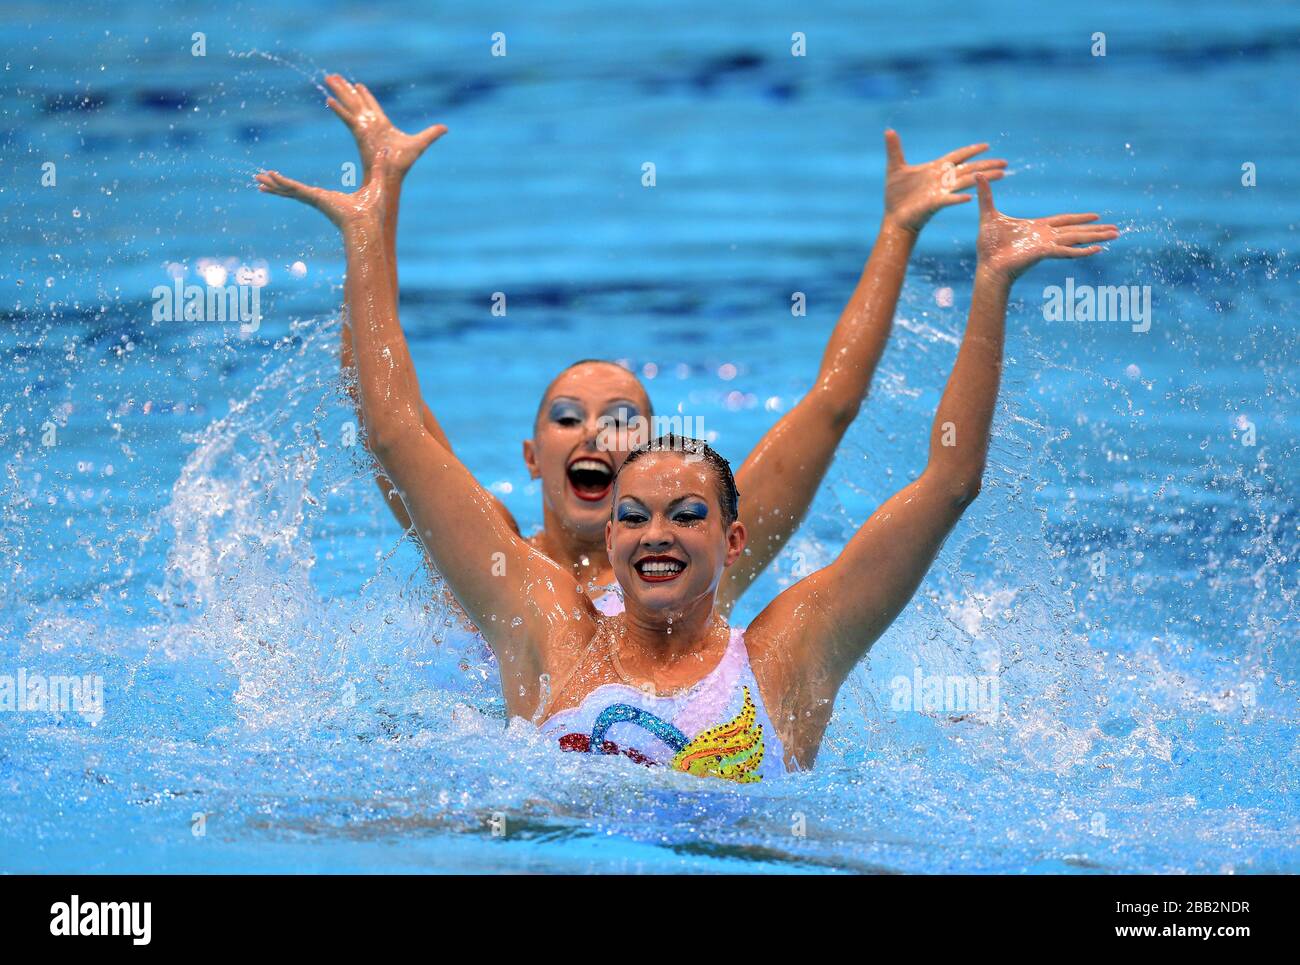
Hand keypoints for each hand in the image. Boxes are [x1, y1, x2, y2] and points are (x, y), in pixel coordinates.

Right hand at [255, 151, 391, 232]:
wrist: (369, 224)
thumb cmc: (374, 211)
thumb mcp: (377, 182)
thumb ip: (379, 166)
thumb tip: (386, 152)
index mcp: (329, 198)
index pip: (306, 192)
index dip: (293, 187)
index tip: (282, 182)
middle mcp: (319, 200)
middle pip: (292, 191)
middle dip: (277, 186)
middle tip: (261, 181)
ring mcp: (315, 200)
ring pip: (289, 190)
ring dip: (274, 185)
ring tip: (257, 180)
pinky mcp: (315, 198)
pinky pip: (295, 189)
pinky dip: (282, 183)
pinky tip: (269, 178)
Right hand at [324, 74, 446, 183]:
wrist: (393, 174)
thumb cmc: (403, 162)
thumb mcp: (421, 142)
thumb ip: (432, 134)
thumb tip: (445, 128)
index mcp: (382, 123)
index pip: (371, 105)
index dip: (365, 95)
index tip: (357, 85)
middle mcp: (370, 122)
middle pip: (356, 100)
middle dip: (345, 88)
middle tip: (333, 76)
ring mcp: (363, 126)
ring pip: (349, 103)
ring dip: (339, 91)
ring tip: (328, 78)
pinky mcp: (359, 132)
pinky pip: (347, 118)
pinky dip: (339, 109)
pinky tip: (328, 100)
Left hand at [883, 130, 1006, 232]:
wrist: (893, 217)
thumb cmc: (896, 195)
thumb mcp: (895, 168)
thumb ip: (894, 149)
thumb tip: (888, 130)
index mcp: (935, 169)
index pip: (957, 157)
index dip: (971, 151)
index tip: (987, 145)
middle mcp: (942, 179)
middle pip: (968, 169)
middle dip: (986, 165)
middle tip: (1005, 163)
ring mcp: (940, 191)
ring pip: (965, 182)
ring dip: (983, 178)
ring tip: (1001, 175)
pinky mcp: (934, 204)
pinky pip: (948, 200)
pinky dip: (957, 198)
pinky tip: (969, 198)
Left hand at [974, 174, 1118, 281]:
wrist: (986, 266)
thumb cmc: (988, 246)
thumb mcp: (988, 215)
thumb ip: (986, 195)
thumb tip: (978, 175)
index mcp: (1037, 228)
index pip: (1064, 221)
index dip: (1079, 218)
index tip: (1096, 216)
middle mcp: (1046, 236)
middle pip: (1076, 230)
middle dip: (1096, 229)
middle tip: (1116, 229)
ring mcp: (1047, 245)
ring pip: (1076, 239)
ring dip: (1096, 237)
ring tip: (1115, 235)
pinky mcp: (1043, 253)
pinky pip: (1067, 251)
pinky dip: (1082, 250)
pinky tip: (1098, 249)